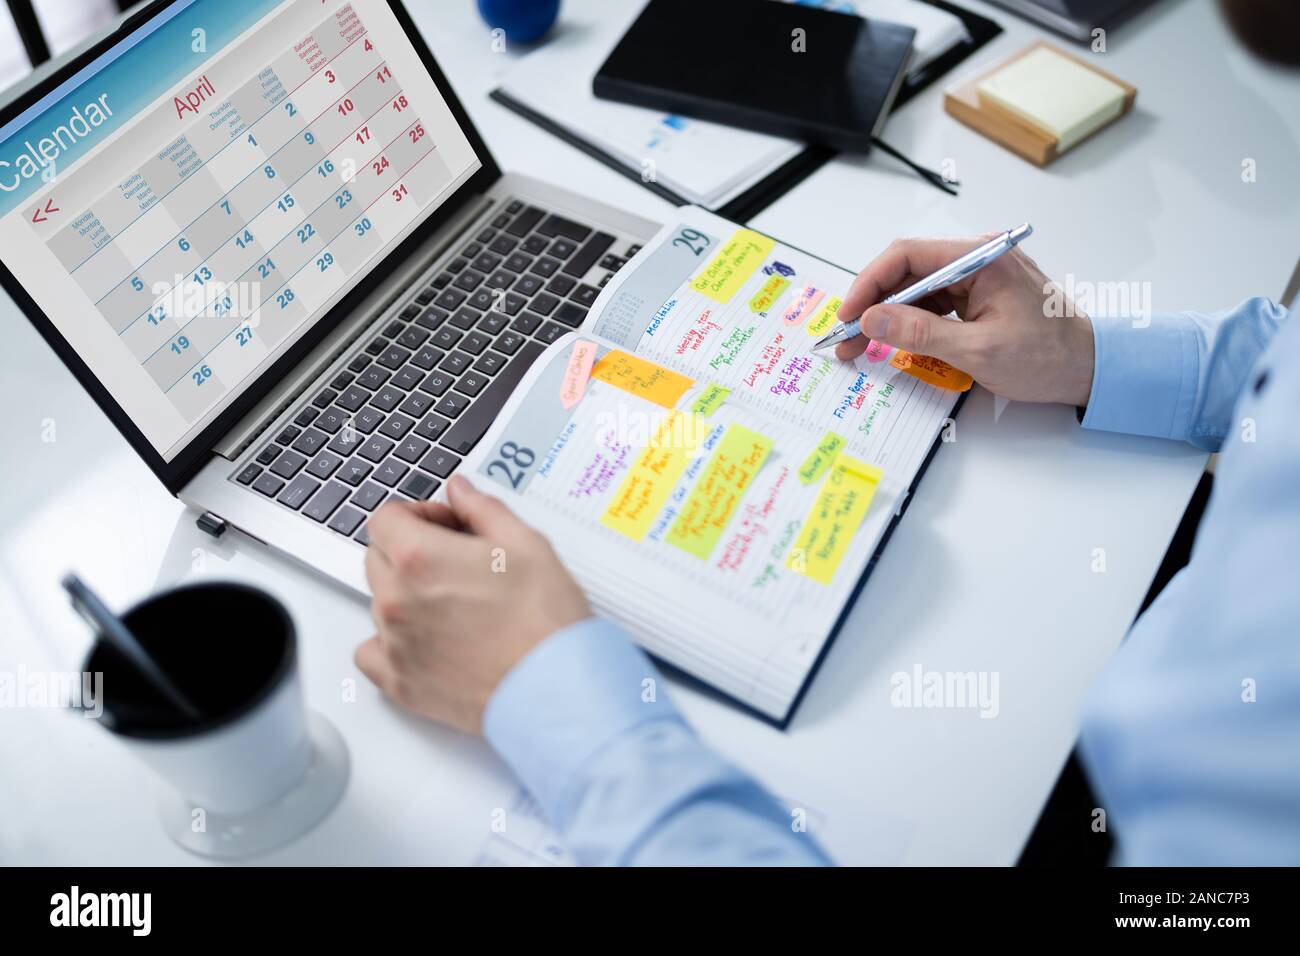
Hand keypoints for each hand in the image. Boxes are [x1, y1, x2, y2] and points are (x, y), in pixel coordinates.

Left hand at [355, 474, 590, 733]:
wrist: (556, 688)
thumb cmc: (546, 622)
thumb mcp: (526, 544)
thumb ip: (482, 509)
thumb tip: (461, 492)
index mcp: (419, 558)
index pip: (386, 518)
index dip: (419, 514)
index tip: (445, 526)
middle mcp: (396, 600)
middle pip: (378, 557)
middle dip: (411, 551)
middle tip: (456, 563)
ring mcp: (394, 644)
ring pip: (379, 603)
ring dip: (408, 595)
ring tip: (457, 606)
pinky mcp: (401, 682)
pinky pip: (371, 654)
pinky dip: (390, 644)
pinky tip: (425, 640)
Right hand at [834, 237, 1095, 406]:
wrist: (1092, 369)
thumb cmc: (1048, 358)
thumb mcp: (978, 350)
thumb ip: (921, 332)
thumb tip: (872, 319)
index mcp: (982, 258)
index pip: (908, 255)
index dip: (870, 284)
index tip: (848, 315)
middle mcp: (979, 258)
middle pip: (908, 271)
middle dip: (873, 305)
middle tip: (847, 339)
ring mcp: (979, 275)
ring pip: (917, 288)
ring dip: (889, 316)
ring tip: (863, 346)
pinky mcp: (980, 294)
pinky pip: (935, 302)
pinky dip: (912, 322)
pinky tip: (895, 342)